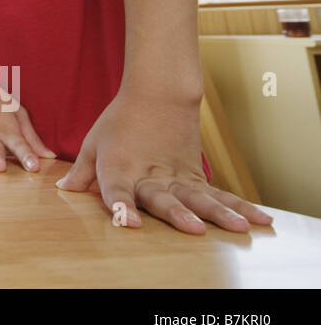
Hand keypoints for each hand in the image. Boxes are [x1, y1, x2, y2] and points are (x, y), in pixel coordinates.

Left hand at [57, 85, 273, 233]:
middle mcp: (150, 175)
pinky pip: (219, 194)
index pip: (117, 190)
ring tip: (239, 229)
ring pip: (200, 197)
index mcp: (118, 167)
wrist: (158, 95)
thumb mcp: (94, 144)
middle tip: (193, 228)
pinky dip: (240, 207)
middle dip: (178, 214)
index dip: (120, 205)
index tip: (126, 221)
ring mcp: (177, 176)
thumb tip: (63, 189)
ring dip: (219, 214)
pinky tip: (260, 220)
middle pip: (164, 197)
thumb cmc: (120, 121)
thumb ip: (80, 171)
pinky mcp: (196, 176)